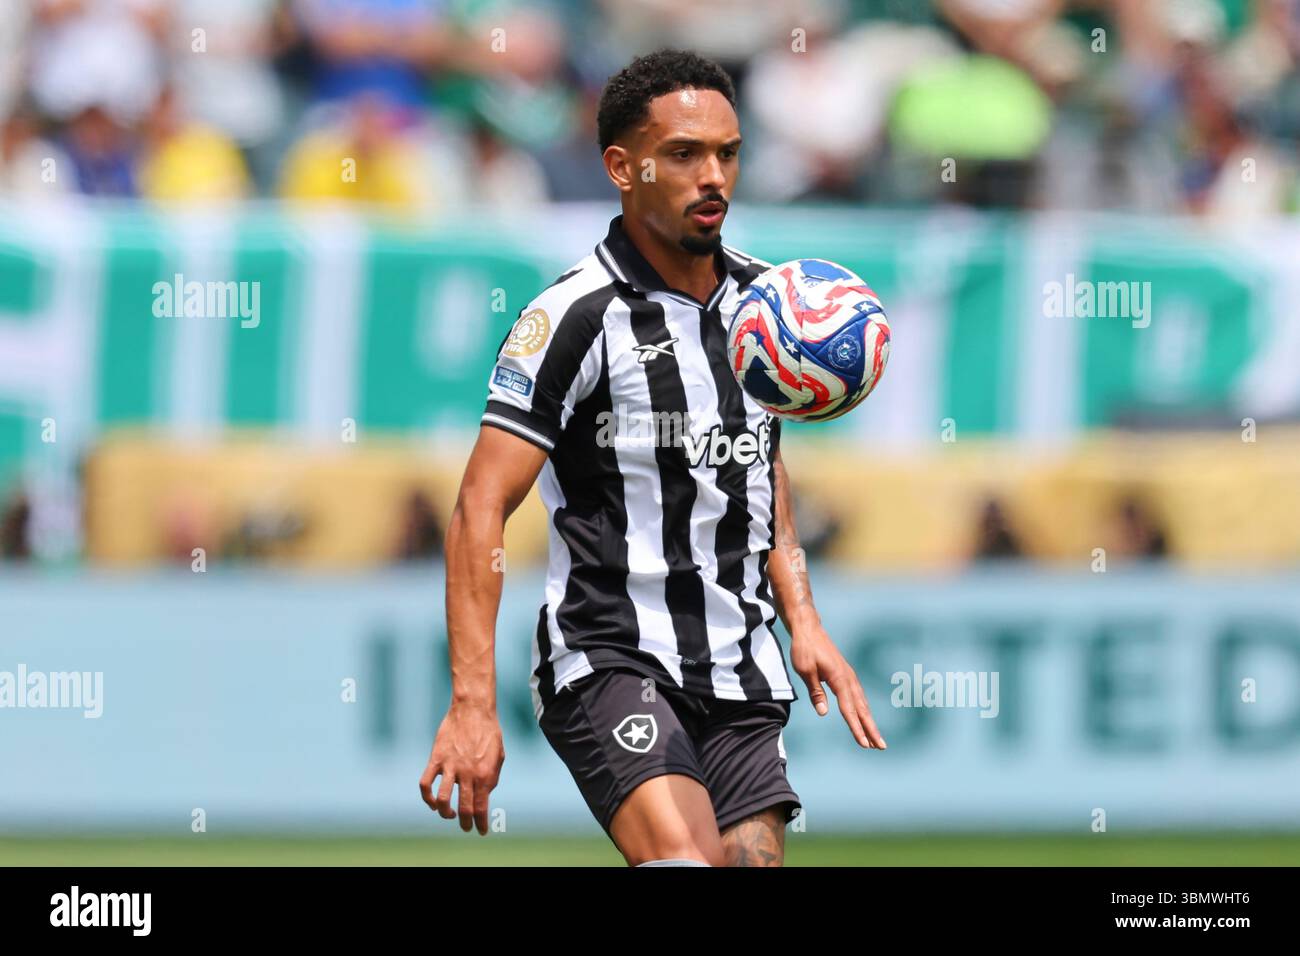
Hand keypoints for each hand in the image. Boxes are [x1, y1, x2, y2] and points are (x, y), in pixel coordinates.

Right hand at [419, 701, 504, 833]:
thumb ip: (492, 777)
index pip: (481, 808)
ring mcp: (451, 766)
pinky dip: (427, 797)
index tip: (481, 831)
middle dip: (465, 823)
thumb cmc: (489, 731)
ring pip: (442, 800)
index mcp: (486, 774)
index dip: (480, 824)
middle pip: (464, 808)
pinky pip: (426, 783)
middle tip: (466, 827)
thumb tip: (484, 795)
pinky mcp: (436, 758)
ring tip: (449, 814)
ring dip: (444, 813)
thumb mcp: (499, 755)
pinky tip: (432, 801)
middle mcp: (468, 773)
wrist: (473, 709)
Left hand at [790, 623, 886, 749]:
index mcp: (839, 679)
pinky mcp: (845, 675)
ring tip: (875, 739)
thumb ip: (816, 692)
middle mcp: (848, 678)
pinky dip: (862, 710)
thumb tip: (824, 712)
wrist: (808, 629)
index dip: (856, 727)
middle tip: (881, 747)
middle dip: (871, 729)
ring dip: (869, 721)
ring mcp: (848, 676)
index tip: (864, 744)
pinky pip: (857, 696)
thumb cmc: (804, 649)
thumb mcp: (805, 671)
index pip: (848, 709)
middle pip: (862, 709)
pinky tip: (864, 717)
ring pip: (862, 703)